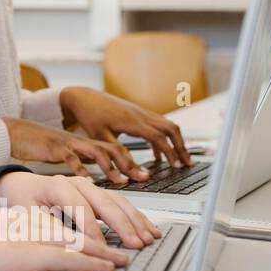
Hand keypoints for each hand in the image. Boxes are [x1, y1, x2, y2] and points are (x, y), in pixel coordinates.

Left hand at [0, 171, 161, 250]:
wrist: (23, 186)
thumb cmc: (24, 202)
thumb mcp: (26, 215)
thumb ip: (45, 226)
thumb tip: (63, 243)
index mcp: (57, 185)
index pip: (78, 207)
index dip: (91, 228)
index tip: (100, 247)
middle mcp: (77, 183)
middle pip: (104, 203)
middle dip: (122, 225)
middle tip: (136, 245)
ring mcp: (91, 187)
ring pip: (118, 202)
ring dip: (135, 221)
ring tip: (148, 239)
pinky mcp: (99, 194)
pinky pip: (122, 204)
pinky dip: (137, 217)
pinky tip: (149, 229)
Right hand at [0, 212, 126, 270]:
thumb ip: (7, 240)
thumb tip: (15, 251)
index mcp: (21, 216)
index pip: (64, 220)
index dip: (90, 228)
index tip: (105, 237)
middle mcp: (31, 221)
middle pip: (79, 227)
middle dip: (107, 237)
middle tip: (128, 245)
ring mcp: (31, 237)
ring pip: (80, 242)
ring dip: (106, 252)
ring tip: (125, 260)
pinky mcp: (28, 254)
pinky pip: (68, 258)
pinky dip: (92, 263)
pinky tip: (106, 267)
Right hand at [1, 116, 145, 184]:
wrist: (18, 132)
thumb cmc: (43, 146)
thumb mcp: (68, 155)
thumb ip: (83, 164)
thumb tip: (98, 183)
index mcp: (87, 144)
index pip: (116, 150)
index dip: (132, 163)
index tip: (145, 176)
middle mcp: (83, 142)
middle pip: (113, 149)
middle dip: (130, 164)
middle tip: (143, 177)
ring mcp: (71, 144)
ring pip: (98, 152)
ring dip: (112, 167)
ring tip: (121, 180)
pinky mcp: (56, 148)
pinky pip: (71, 158)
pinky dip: (81, 169)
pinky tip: (87, 181)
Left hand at [59, 86, 192, 168]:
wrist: (83, 97)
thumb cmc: (90, 116)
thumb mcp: (102, 138)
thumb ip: (120, 155)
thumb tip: (135, 172)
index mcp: (133, 121)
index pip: (159, 138)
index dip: (170, 153)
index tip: (176, 167)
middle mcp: (141, 114)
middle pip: (171, 129)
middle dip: (181, 147)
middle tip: (186, 164)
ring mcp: (141, 112)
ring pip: (167, 125)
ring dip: (175, 142)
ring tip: (178, 161)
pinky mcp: (138, 113)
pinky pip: (157, 125)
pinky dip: (163, 139)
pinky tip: (157, 155)